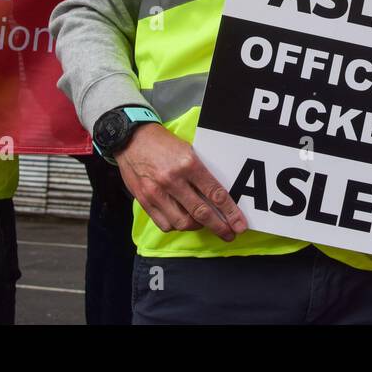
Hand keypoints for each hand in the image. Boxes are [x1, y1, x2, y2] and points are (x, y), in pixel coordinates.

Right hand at [116, 124, 248, 241]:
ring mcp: (157, 192)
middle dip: (219, 227)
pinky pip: (165, 224)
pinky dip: (176, 226)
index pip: (215, 193)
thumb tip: (218, 196)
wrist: (131, 138)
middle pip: (202, 213)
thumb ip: (200, 173)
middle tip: (229, 234)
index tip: (240, 224)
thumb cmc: (162, 143)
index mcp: (188, 164)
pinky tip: (182, 220)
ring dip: (197, 226)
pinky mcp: (144, 200)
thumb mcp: (188, 150)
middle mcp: (173, 180)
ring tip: (204, 223)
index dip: (230, 212)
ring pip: (183, 223)